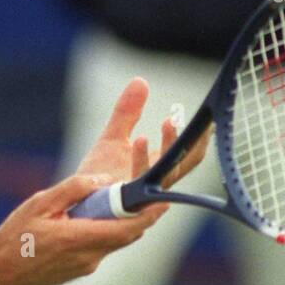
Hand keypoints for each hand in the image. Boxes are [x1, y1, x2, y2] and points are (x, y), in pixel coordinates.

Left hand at [75, 77, 209, 191]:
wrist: (75, 204)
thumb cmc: (97, 178)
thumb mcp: (112, 138)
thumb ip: (127, 112)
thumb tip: (140, 80)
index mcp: (156, 169)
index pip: (187, 153)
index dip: (201, 136)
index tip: (208, 115)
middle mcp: (154, 183)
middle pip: (186, 163)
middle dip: (196, 142)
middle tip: (203, 120)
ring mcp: (142, 193)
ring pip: (166, 172)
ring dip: (170, 146)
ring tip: (169, 121)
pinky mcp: (124, 200)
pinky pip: (138, 181)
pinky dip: (141, 159)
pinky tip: (140, 138)